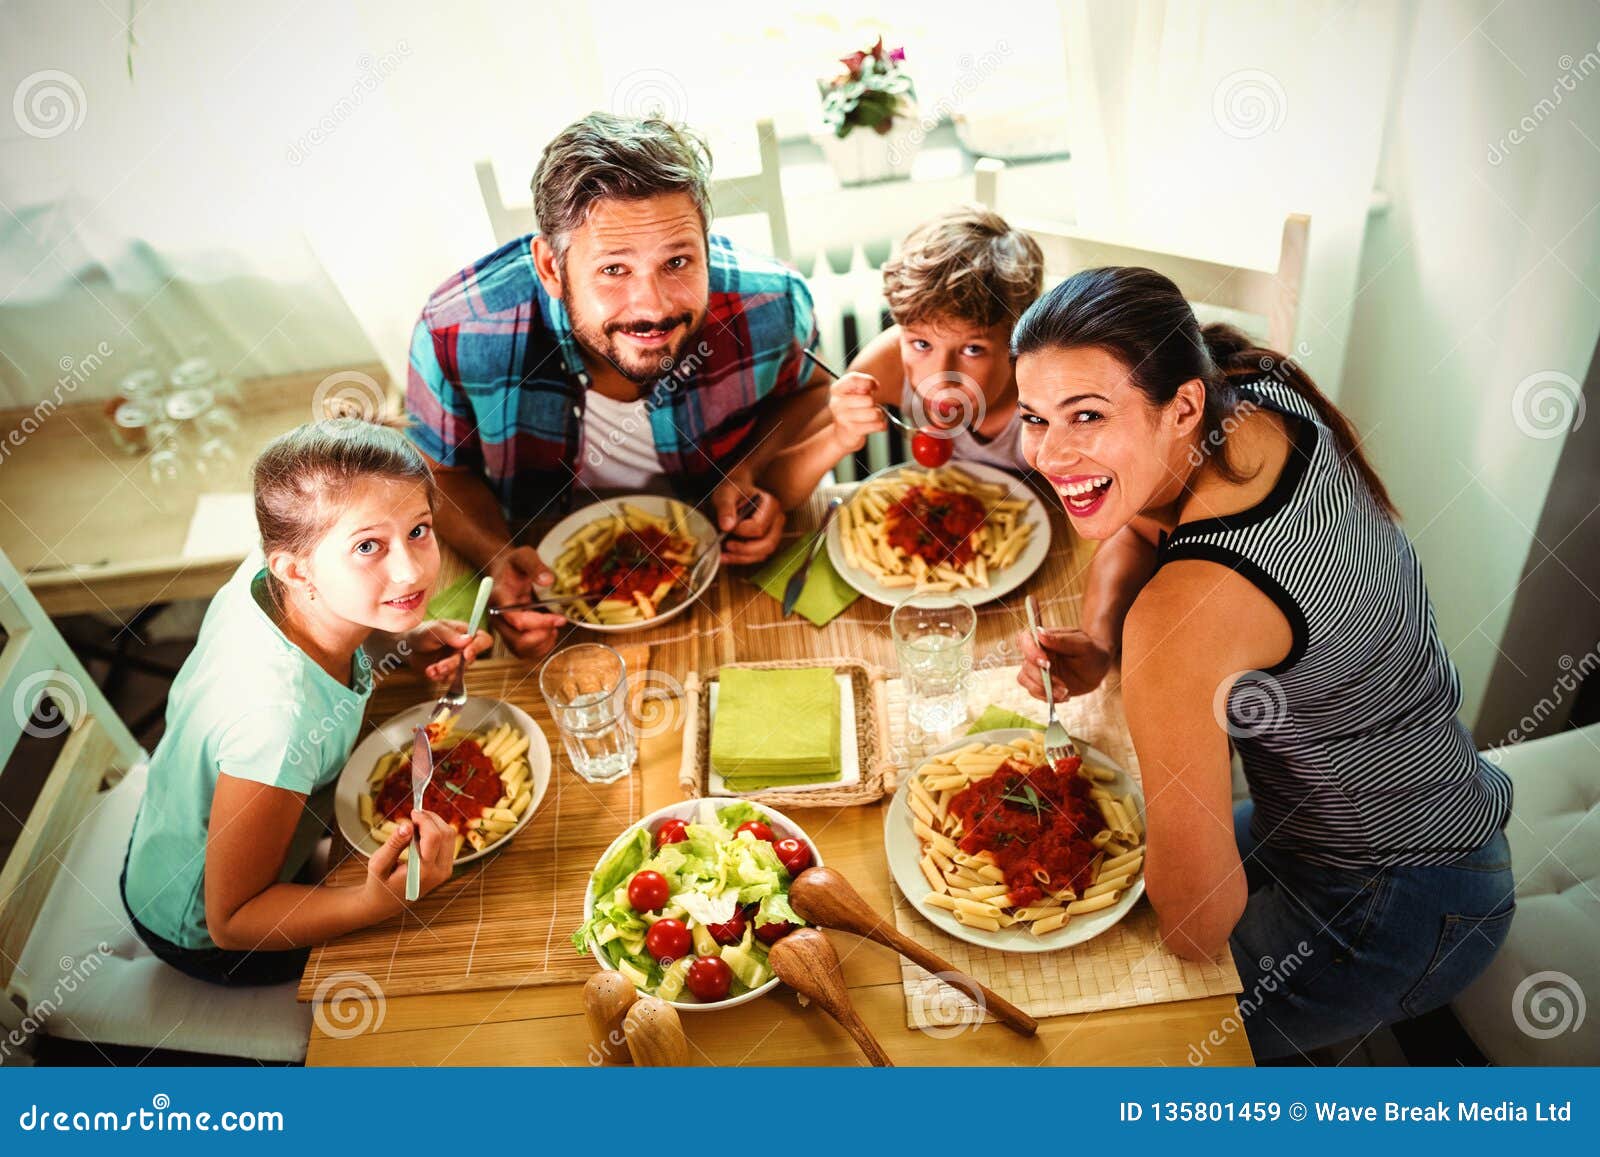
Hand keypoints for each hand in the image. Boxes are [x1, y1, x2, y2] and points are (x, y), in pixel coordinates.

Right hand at [365, 809, 455, 908]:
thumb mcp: (378, 864)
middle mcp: (440, 872)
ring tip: (415, 823)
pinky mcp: (446, 867)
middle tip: (414, 814)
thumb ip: (393, 844)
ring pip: (450, 836)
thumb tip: (407, 825)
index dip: (425, 820)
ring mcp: (445, 870)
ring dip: (435, 823)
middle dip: (431, 819)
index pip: (434, 837)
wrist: (386, 903)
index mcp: (424, 872)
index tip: (412, 812)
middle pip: (446, 833)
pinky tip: (420, 833)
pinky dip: (436, 831)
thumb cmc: (380, 883)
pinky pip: (447, 842)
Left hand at [404, 619, 493, 680]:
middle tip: (440, 666)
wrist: (406, 647)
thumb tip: (468, 640)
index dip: (478, 647)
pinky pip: (450, 679)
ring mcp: (457, 661)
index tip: (466, 654)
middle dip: (453, 664)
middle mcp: (464, 648)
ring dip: (444, 673)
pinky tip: (430, 671)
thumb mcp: (435, 629)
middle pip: (469, 660)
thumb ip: (450, 634)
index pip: (483, 640)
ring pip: (460, 672)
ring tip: (431, 669)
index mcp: (465, 633)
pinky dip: (439, 677)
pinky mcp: (449, 672)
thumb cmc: (421, 632)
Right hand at [488, 546, 565, 660]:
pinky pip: (524, 652)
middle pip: (518, 641)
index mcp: (499, 597)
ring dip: (542, 643)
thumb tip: (548, 580)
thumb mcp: (524, 555)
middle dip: (543, 636)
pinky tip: (548, 633)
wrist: (504, 574)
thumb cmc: (514, 565)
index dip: (540, 623)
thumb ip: (535, 565)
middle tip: (557, 622)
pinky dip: (540, 648)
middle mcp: (497, 617)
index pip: (516, 620)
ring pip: (521, 650)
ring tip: (553, 628)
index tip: (560, 618)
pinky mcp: (509, 636)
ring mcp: (503, 628)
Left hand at [711, 479, 783, 565]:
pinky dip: (742, 559)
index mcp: (770, 504)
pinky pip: (758, 556)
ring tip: (724, 555)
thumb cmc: (733, 492)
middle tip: (727, 545)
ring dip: (742, 557)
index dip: (741, 531)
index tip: (727, 526)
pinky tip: (727, 556)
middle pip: (767, 544)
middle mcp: (777, 519)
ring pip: (763, 553)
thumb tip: (727, 526)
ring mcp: (774, 532)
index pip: (759, 527)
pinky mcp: (767, 542)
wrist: (736, 494)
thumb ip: (726, 508)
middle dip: (745, 549)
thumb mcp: (726, 494)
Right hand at [827, 372, 886, 454]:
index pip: (853, 379)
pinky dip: (881, 425)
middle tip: (869, 407)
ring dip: (879, 415)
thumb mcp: (854, 393)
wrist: (842, 434)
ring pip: (874, 413)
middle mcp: (837, 403)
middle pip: (868, 399)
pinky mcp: (852, 430)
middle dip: (874, 403)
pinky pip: (876, 425)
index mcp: (836, 390)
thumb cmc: (852, 410)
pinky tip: (875, 425)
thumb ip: (862, 385)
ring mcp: (843, 418)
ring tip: (872, 416)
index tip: (874, 387)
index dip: (868, 382)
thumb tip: (873, 386)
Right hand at [1016, 627, 1112, 701]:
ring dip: (1043, 689)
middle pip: (1025, 665)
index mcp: (1043, 639)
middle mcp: (1036, 653)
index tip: (1046, 662)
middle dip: (1042, 678)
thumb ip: (1062, 640)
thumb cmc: (1092, 651)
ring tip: (1065, 692)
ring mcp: (1036, 669)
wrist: (1098, 667)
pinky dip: (1048, 697)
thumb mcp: (1083, 644)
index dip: (1030, 652)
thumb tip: (1040, 633)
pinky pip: (1034, 692)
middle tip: (1063, 685)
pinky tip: (1065, 696)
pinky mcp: (1040, 684)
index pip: (1024, 640)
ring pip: (1025, 680)